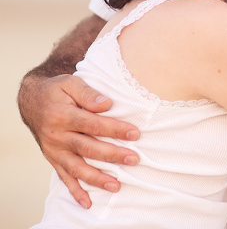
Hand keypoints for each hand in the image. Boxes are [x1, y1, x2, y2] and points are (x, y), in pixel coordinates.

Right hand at [19, 74, 139, 207]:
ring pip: (77, 167)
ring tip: (116, 185)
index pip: (93, 124)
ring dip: (96, 178)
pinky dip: (75, 191)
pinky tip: (88, 202)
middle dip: (112, 155)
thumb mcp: (70, 83)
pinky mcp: (53, 159)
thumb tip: (106, 103)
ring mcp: (54, 150)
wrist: (33, 100)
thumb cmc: (57, 90)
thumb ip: (88, 93)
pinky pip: (64, 178)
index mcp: (62, 115)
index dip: (114, 129)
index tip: (135, 134)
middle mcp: (56, 136)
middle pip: (87, 148)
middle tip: (134, 159)